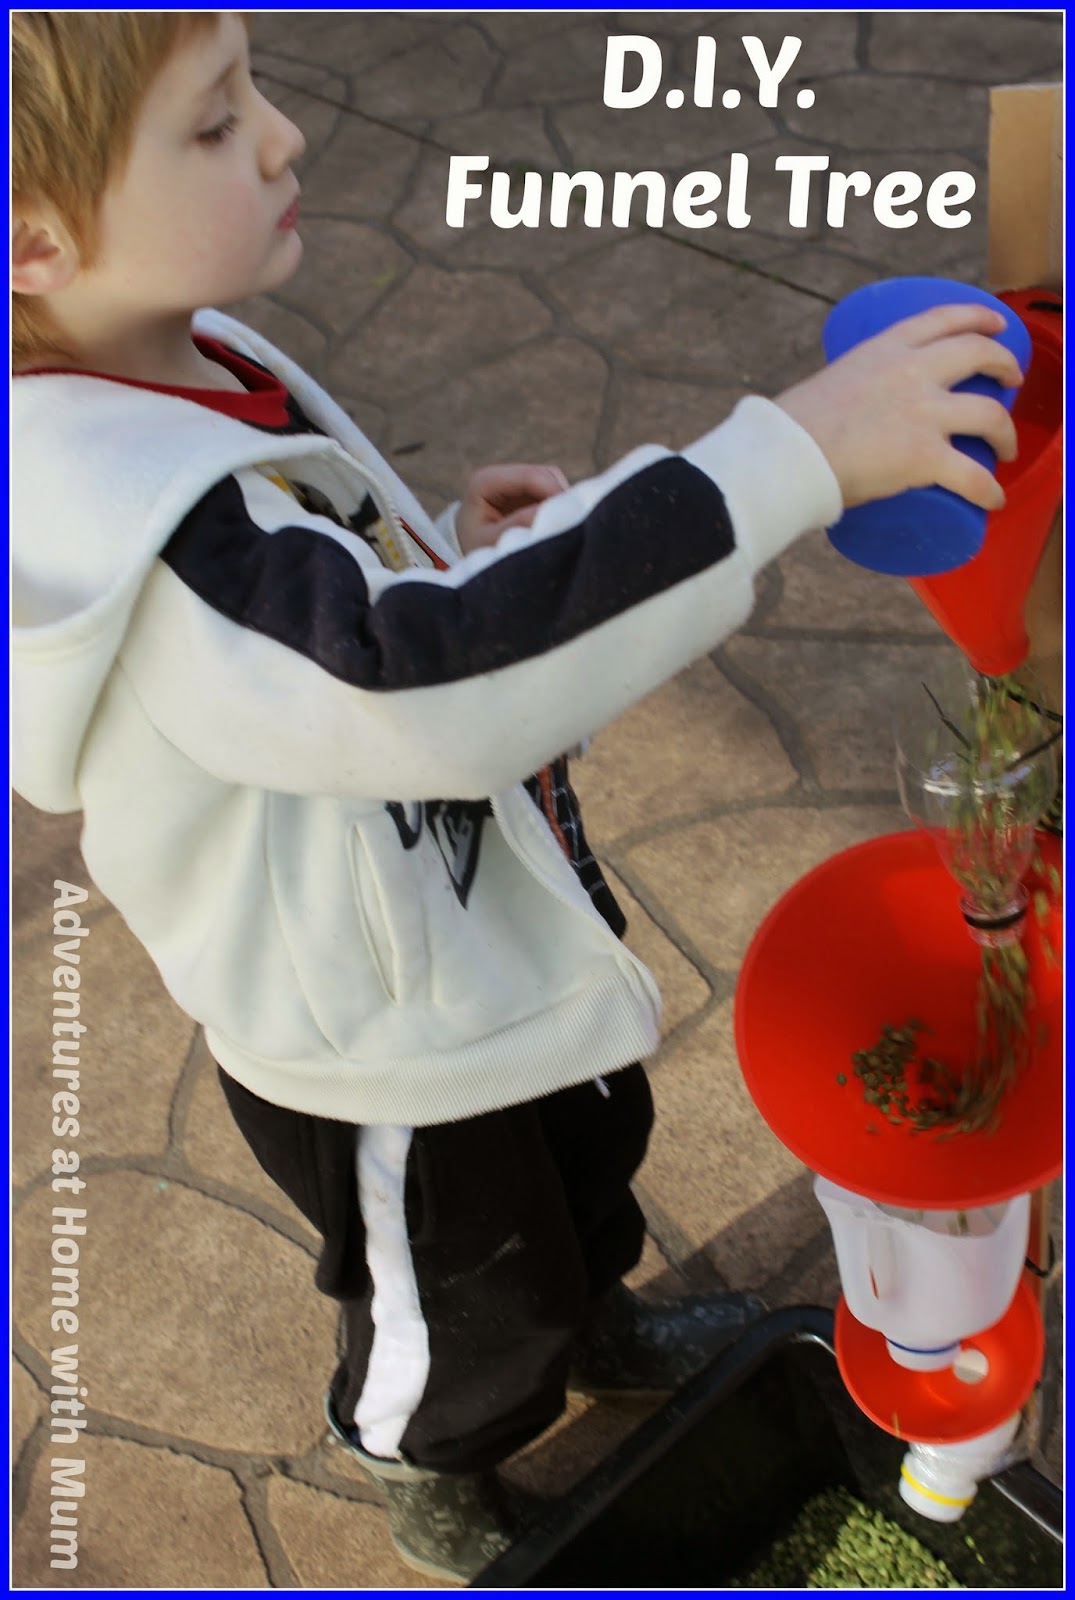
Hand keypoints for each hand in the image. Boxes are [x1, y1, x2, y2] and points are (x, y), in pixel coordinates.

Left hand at [455, 463, 569, 553]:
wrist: (466, 556)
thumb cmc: (474, 550)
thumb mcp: (491, 542)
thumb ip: (518, 524)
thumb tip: (551, 511)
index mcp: (485, 481)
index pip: (531, 476)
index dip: (554, 493)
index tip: (569, 518)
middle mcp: (500, 474)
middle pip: (546, 475)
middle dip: (560, 498)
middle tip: (570, 527)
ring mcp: (514, 481)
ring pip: (553, 482)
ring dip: (561, 503)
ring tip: (561, 529)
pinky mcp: (525, 492)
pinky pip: (553, 492)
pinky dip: (558, 507)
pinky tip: (556, 526)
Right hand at [775, 304, 1022, 510]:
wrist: (784, 457)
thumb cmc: (790, 429)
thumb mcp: (827, 386)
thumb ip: (846, 395)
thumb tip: (841, 421)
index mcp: (885, 349)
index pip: (944, 319)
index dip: (978, 317)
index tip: (996, 324)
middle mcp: (913, 372)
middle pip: (980, 354)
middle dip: (1006, 364)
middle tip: (1012, 381)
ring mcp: (923, 413)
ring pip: (990, 414)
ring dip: (1007, 432)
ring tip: (1008, 448)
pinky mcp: (924, 456)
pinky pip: (973, 476)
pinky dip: (989, 490)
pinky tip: (994, 500)